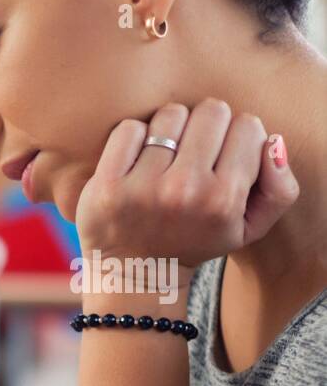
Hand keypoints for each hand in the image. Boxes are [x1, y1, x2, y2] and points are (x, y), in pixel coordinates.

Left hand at [76, 101, 298, 280]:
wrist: (137, 273)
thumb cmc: (195, 242)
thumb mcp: (249, 228)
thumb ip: (280, 189)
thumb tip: (274, 141)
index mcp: (223, 199)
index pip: (247, 126)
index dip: (237, 137)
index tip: (222, 156)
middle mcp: (185, 190)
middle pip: (211, 112)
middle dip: (206, 127)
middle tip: (193, 153)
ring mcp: (142, 187)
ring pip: (171, 115)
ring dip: (170, 130)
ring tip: (165, 158)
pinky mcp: (107, 185)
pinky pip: (129, 129)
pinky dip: (134, 137)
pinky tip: (137, 162)